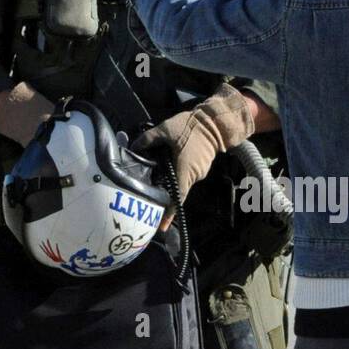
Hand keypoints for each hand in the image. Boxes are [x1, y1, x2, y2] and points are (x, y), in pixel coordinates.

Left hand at [131, 84, 254, 206]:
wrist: (214, 122)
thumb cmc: (191, 127)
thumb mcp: (165, 129)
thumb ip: (148, 139)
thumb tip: (134, 146)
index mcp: (184, 170)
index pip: (176, 198)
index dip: (168, 213)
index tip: (162, 226)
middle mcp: (193, 175)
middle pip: (177, 191)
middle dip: (165, 195)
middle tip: (149, 198)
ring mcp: (199, 172)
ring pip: (182, 182)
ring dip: (171, 181)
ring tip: (156, 178)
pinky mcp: (201, 167)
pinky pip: (187, 174)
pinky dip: (178, 173)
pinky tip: (168, 166)